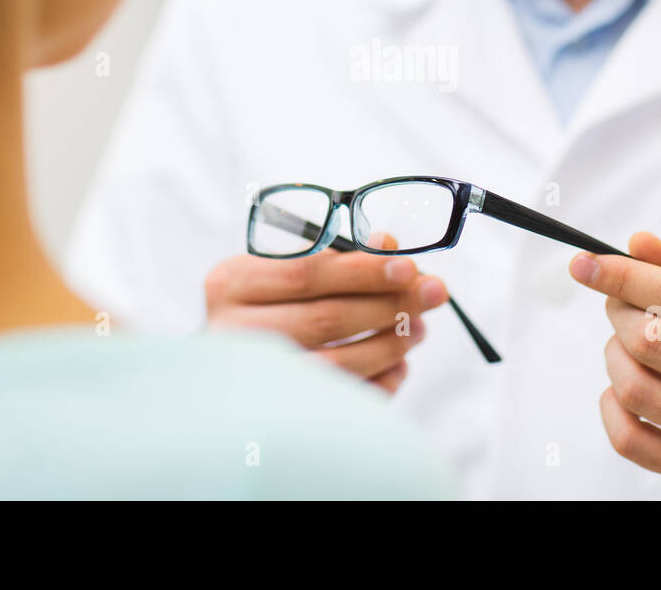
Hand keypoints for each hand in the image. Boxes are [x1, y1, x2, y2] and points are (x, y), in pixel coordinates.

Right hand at [205, 234, 448, 393]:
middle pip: (326, 318)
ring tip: (418, 327)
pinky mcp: (278, 415)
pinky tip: (400, 364)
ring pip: (337, 363)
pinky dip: (380, 381)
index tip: (409, 267)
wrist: (229, 371)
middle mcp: (233, 334)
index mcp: (231, 285)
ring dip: (390, 343)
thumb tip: (389, 245)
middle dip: (389, 304)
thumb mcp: (287, 269)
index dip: (363, 270)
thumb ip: (335, 255)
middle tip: (431, 293)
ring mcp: (254, 381)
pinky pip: (342, 401)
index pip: (306, 274)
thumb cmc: (267, 304)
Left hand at [569, 231, 660, 493]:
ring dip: (613, 356)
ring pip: (636, 390)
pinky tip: (623, 388)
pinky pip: (632, 442)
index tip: (584, 262)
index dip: (622, 277)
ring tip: (629, 345)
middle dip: (619, 313)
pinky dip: (610, 407)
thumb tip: (635, 243)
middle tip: (620, 304)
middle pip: (652, 343)